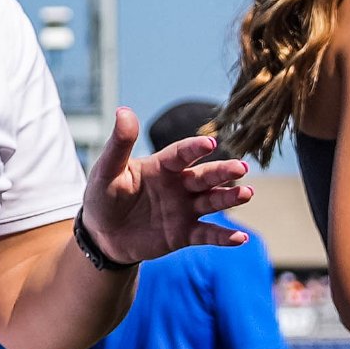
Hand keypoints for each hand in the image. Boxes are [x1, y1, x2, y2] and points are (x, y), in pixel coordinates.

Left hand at [75, 106, 257, 264]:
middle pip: (205, 176)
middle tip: (241, 168)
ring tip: (247, 193)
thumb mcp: (107, 171)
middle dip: (223, 172)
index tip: (210, 144)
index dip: (194, 148)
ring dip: (229, 197)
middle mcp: (179, 185)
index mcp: (162, 167)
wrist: (102, 234)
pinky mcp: (185, 233)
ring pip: (212, 201)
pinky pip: (207, 234)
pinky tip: (241, 238)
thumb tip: (124, 111)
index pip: (181, 154)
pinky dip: (224, 237)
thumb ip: (119, 144)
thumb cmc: (103, 196)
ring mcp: (184, 209)